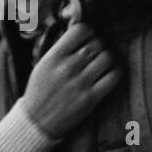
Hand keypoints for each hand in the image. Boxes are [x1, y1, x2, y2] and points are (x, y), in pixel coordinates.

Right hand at [20, 22, 121, 139]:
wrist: (36, 122)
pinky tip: (107, 74)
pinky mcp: (91, 98)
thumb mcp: (43, 65)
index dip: (88, 31)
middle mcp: (68, 68)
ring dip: (106, 58)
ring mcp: (80, 83)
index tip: (87, 38)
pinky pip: (113, 76)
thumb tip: (81, 32)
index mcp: (53, 57)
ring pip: (107, 57)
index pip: (81, 30)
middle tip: (94, 53)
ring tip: (100, 64)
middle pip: (96, 43)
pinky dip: (114, 72)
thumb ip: (61, 49)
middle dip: (97, 45)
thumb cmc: (40, 91)